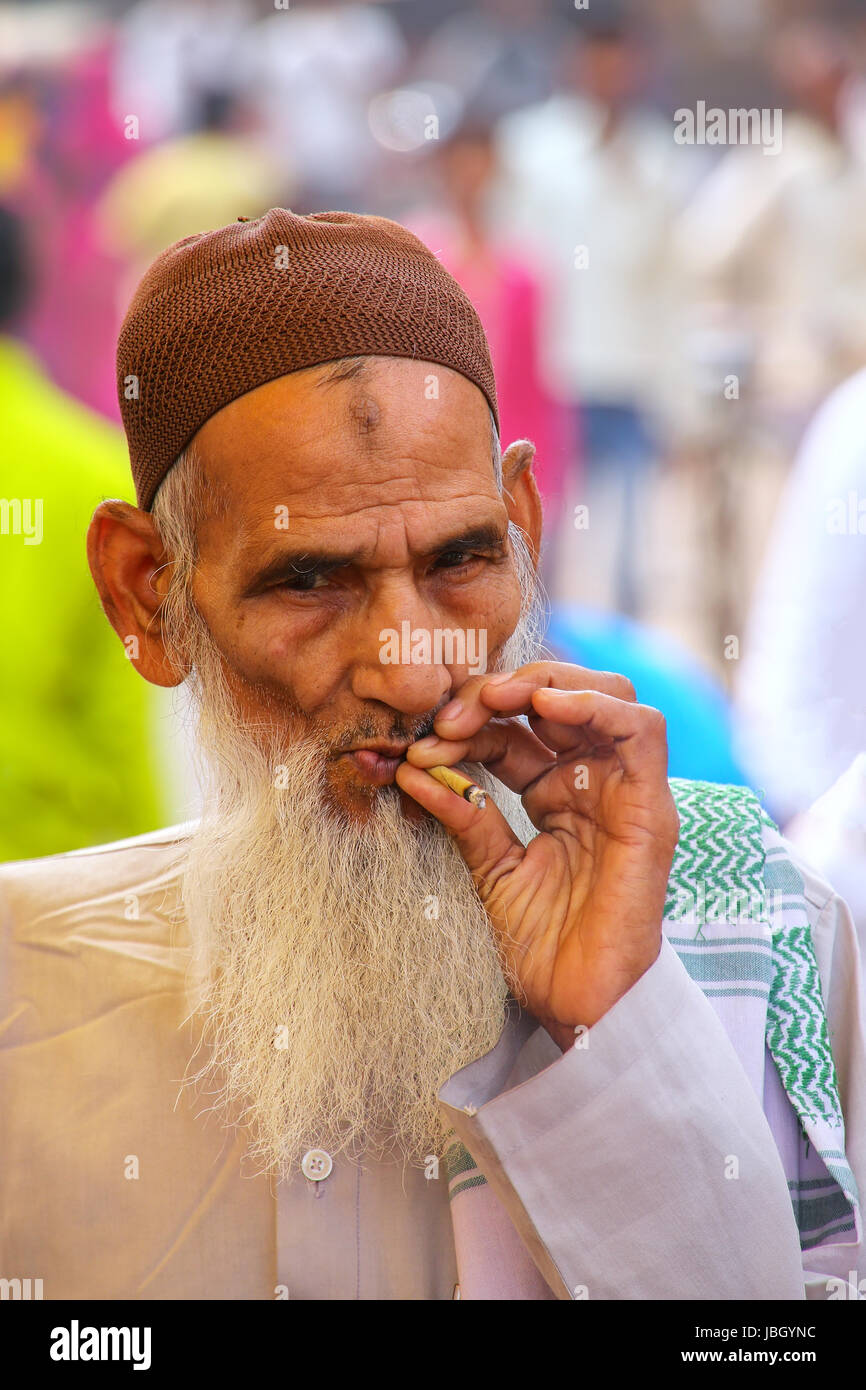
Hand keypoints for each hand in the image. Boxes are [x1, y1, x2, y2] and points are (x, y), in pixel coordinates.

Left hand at [395, 663, 678, 1047]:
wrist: (578, 1005)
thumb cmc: (540, 945)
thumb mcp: (488, 867)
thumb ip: (462, 812)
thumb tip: (411, 768)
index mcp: (554, 791)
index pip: (514, 727)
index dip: (470, 721)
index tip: (425, 741)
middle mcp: (592, 782)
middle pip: (558, 697)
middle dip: (501, 692)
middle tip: (452, 716)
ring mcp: (625, 791)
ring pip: (606, 696)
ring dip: (545, 684)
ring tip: (494, 700)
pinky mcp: (651, 807)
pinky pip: (640, 732)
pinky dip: (594, 705)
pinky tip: (544, 707)